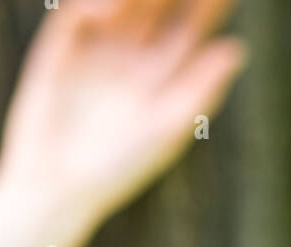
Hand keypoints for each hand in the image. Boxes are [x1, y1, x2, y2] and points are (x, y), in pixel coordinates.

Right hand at [0, 0, 247, 230]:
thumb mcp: (163, 133)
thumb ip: (198, 91)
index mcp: (166, 72)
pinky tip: (104, 13)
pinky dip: (95, 1)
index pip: (194, 21)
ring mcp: (100, 43)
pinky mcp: (63, 41)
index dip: (208, 2)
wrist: (54, 184)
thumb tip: (236, 50)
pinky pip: (82, 4)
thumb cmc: (115, 170)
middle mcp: (136, 51)